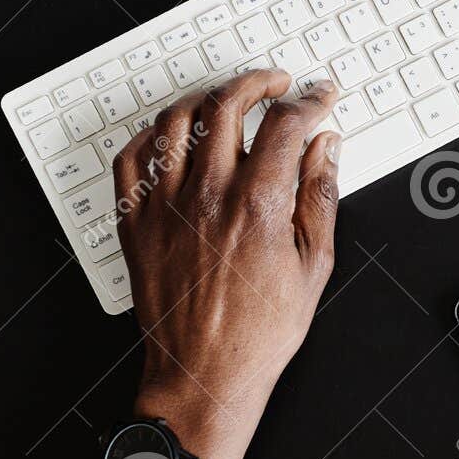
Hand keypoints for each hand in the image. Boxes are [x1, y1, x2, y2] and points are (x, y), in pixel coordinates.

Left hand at [92, 70, 339, 458]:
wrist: (204, 376)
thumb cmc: (258, 332)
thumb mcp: (314, 265)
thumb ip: (320, 196)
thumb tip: (327, 148)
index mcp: (259, 205)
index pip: (286, 124)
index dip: (310, 100)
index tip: (320, 96)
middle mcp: (208, 195)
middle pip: (227, 105)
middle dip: (257, 82)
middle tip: (275, 84)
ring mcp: (165, 206)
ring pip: (177, 121)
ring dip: (206, 98)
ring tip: (226, 100)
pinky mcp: (136, 223)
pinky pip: (131, 158)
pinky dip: (151, 134)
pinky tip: (172, 134)